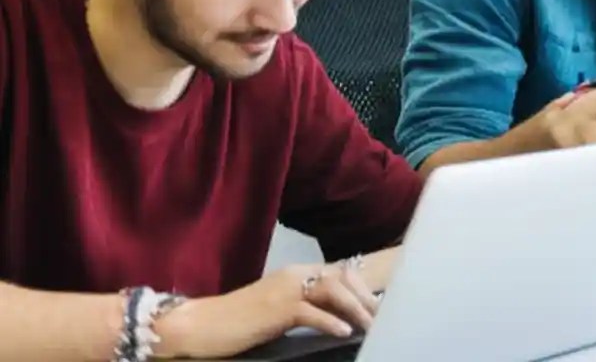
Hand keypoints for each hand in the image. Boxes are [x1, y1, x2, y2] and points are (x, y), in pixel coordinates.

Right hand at [154, 260, 378, 358]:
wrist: (203, 325)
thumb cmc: (240, 322)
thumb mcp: (279, 311)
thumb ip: (306, 308)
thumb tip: (338, 318)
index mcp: (296, 274)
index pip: (340, 272)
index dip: (362, 287)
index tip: (379, 305)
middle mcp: (294, 275)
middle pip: (342, 278)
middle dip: (365, 297)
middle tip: (382, 318)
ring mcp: (285, 290)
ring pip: (332, 290)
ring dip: (356, 308)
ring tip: (370, 327)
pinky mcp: (276, 309)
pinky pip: (311, 311)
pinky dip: (331, 321)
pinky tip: (344, 333)